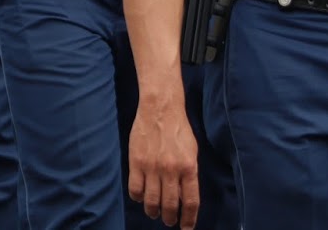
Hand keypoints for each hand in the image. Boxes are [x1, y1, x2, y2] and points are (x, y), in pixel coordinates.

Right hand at [126, 96, 200, 228]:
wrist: (160, 109)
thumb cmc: (179, 130)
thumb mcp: (192, 153)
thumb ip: (189, 175)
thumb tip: (184, 197)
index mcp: (189, 168)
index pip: (191, 202)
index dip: (189, 219)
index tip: (186, 227)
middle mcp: (171, 170)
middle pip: (170, 205)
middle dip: (169, 218)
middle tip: (168, 221)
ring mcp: (152, 167)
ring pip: (151, 200)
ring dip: (153, 211)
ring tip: (154, 212)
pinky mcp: (136, 161)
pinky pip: (135, 188)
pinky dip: (137, 197)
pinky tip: (140, 197)